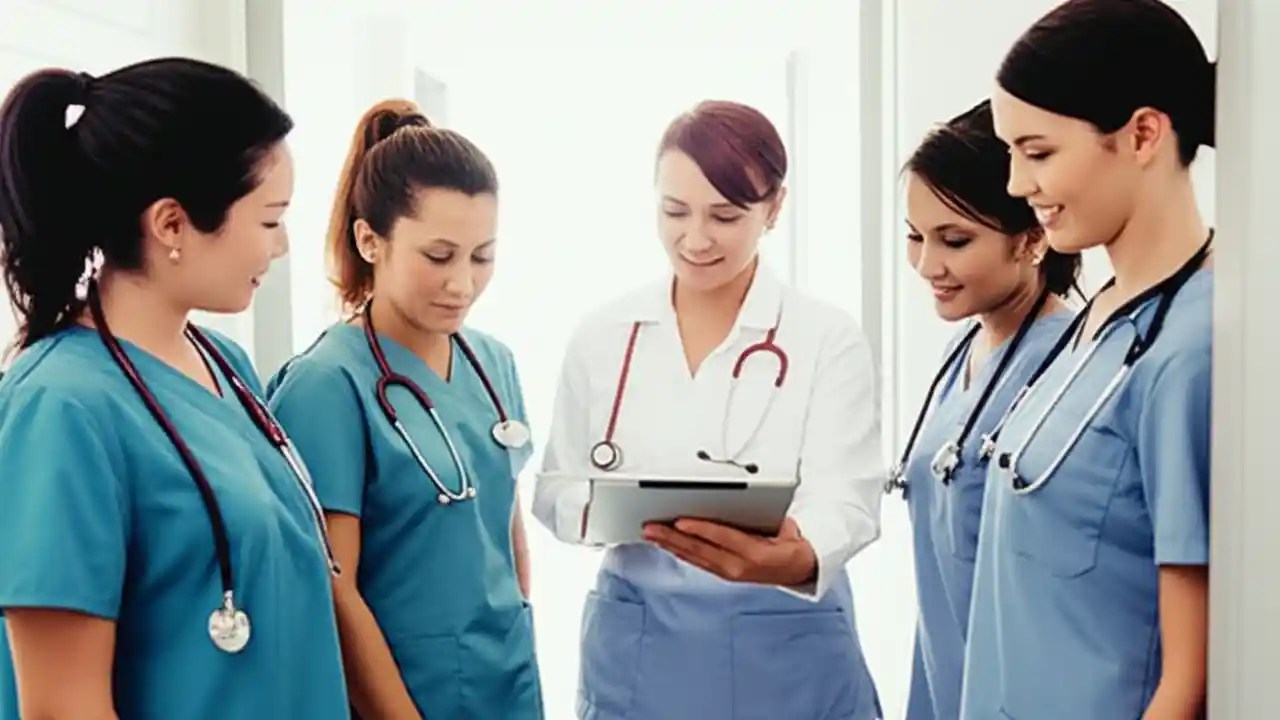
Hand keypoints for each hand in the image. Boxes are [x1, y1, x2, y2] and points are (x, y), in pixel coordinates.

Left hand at [642, 517, 816, 585]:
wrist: (801, 569)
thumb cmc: (792, 545)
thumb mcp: (786, 527)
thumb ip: (764, 518)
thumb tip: (743, 503)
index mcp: (755, 554)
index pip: (722, 537)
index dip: (700, 529)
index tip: (680, 521)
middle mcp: (738, 567)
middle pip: (700, 549)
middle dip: (672, 537)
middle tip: (651, 527)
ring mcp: (729, 573)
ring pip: (694, 557)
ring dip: (670, 545)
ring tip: (651, 534)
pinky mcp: (724, 574)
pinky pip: (698, 562)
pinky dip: (681, 552)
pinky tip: (669, 545)